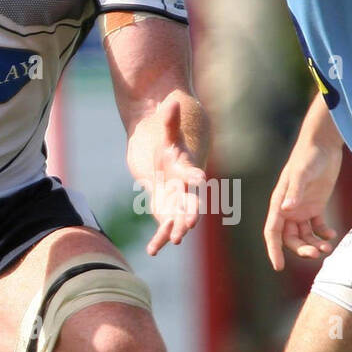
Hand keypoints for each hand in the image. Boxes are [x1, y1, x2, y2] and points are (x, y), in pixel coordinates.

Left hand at [139, 97, 207, 255]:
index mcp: (184, 168)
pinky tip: (152, 251)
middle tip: (190, 224)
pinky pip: (162, 227)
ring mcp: (174, 201)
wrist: (161, 156)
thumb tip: (171, 100)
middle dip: (189, 213)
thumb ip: (170, 119)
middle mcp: (183, 188)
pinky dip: (158, 239)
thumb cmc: (166, 142)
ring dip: (175, 229)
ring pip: (176, 219)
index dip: (194, 175)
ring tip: (174, 240)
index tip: (199, 179)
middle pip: (188, 202)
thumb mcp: (166, 131)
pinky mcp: (163, 210)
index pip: (191, 172)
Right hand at [263, 142, 341, 270]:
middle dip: (301, 249)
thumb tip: (286, 210)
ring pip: (304, 235)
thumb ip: (295, 191)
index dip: (274, 250)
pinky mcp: (316, 206)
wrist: (323, 144)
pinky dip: (323, 234)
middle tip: (316, 253)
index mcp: (279, 203)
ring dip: (314, 244)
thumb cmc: (308, 156)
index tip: (278, 266)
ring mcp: (302, 209)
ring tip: (327, 247)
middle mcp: (288, 209)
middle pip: (290, 238)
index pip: (272, 232)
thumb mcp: (302, 173)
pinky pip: (317, 227)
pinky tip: (332, 234)